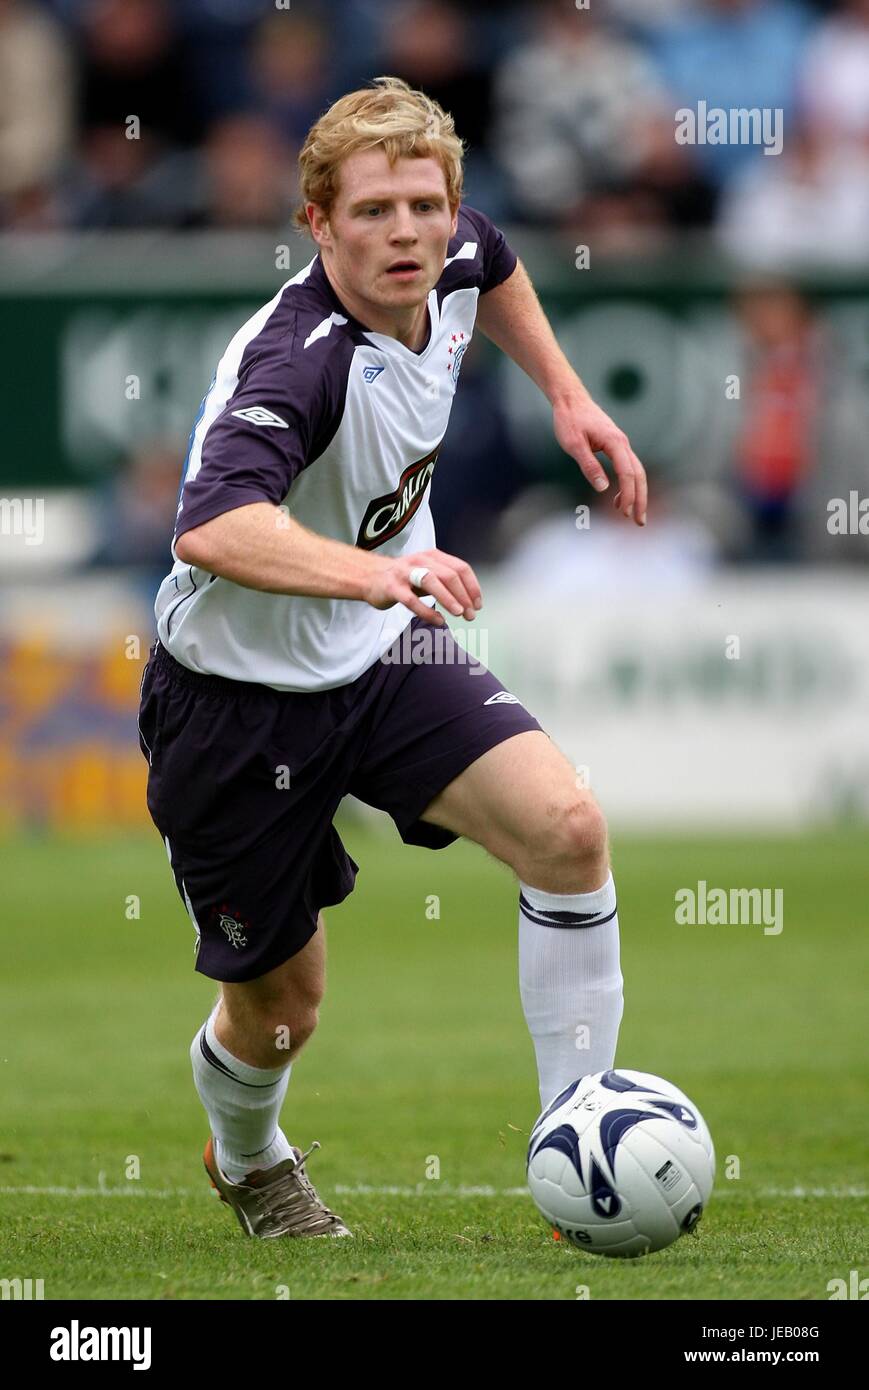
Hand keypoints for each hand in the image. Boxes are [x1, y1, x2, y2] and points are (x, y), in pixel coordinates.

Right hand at [365, 547, 482, 625]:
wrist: (369, 576)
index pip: (460, 568)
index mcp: (433, 556)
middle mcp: (420, 561)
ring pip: (432, 582)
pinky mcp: (393, 588)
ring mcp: (406, 573)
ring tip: (459, 613)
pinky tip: (438, 620)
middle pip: (449, 575)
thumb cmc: (403, 577)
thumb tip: (469, 600)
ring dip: (449, 599)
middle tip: (471, 614)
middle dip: (464, 596)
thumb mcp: (427, 573)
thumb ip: (446, 582)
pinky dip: (428, 612)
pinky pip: (412, 600)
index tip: (478, 604)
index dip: (472, 587)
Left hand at [553, 391, 647, 524]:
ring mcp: (621, 444)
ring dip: (636, 494)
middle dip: (640, 499)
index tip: (623, 513)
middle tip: (639, 522)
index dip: (628, 495)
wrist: (570, 399)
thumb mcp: (574, 445)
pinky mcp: (615, 446)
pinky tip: (616, 498)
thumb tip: (603, 488)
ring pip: (636, 472)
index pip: (628, 474)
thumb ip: (589, 466)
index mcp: (615, 442)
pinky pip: (627, 468)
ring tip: (631, 515)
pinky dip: (627, 484)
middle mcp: (622, 443)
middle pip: (639, 475)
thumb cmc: (569, 420)